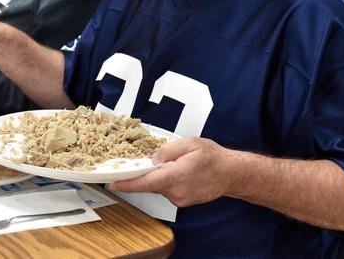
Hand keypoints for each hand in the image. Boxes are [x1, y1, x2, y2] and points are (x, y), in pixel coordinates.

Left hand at [108, 137, 235, 207]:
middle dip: (144, 172)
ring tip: (173, 163)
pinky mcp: (181, 200)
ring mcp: (179, 198)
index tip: (113, 183)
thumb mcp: (190, 143)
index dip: (128, 184)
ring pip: (157, 185)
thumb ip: (168, 150)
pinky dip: (165, 179)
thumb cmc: (213, 157)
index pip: (147, 182)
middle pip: (150, 183)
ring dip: (158, 175)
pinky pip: (165, 189)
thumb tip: (152, 158)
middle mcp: (176, 191)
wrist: (230, 173)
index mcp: (177, 175)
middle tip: (147, 159)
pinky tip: (177, 171)